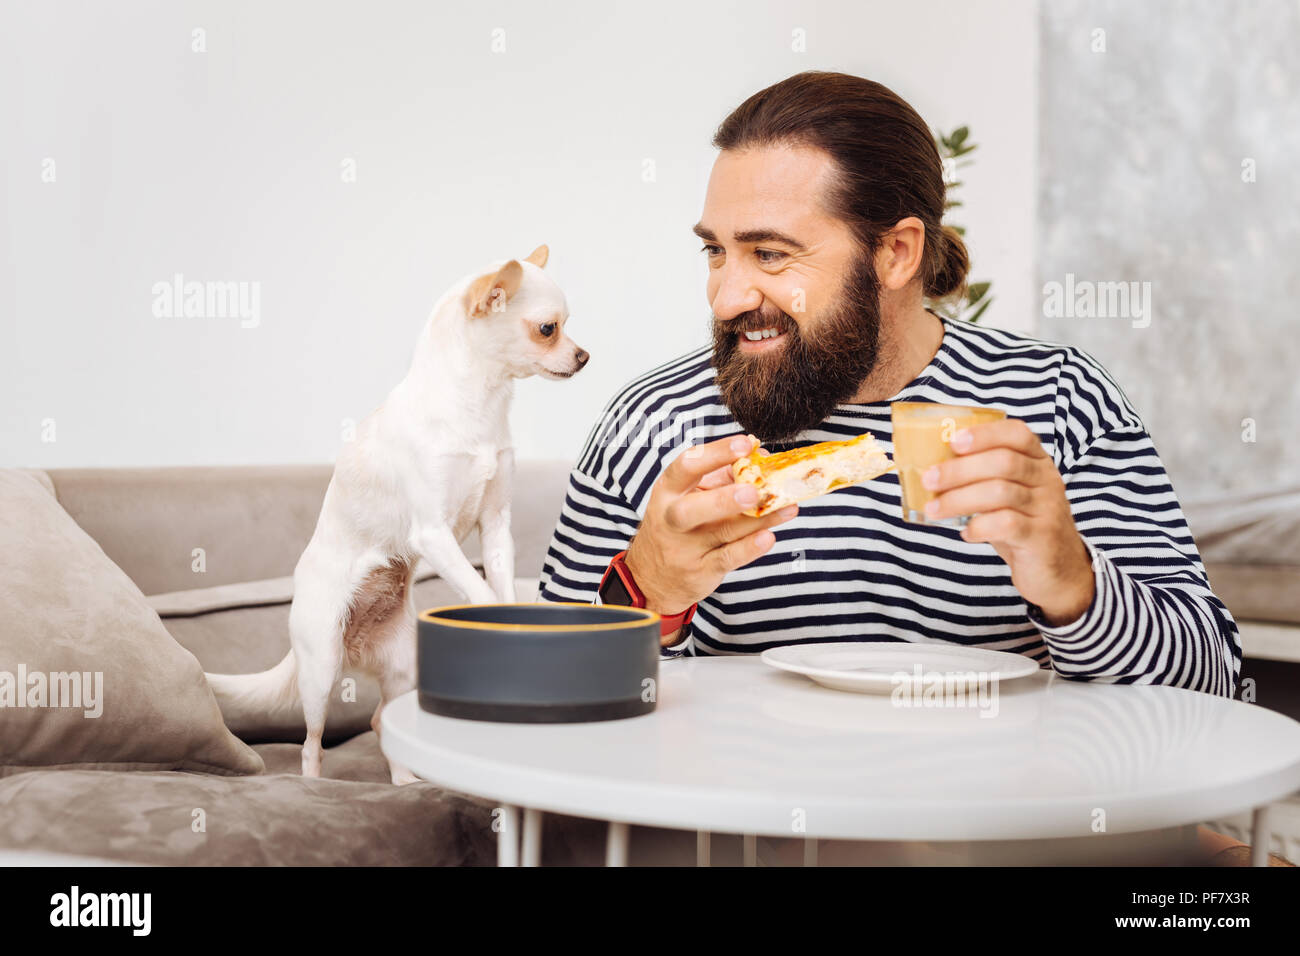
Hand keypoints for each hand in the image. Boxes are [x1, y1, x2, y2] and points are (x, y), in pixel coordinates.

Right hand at [625, 434, 797, 629]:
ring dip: (756, 520)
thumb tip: (760, 455)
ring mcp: (686, 548)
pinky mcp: (701, 571)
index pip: (687, 467)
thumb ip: (722, 475)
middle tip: (754, 490)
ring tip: (786, 507)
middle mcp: (672, 519)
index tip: (745, 444)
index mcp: (668, 490)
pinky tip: (768, 537)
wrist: (653, 577)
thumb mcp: (689, 495)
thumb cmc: (678, 525)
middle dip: (723, 499)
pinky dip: (749, 548)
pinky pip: (728, 559)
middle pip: (691, 509)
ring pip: (722, 533)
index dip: (716, 453)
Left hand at [921, 419, 1093, 625]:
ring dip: (959, 499)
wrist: (1060, 571)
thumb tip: (931, 471)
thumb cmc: (1022, 526)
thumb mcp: (1008, 497)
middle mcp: (1048, 480)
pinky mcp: (1042, 538)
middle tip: (928, 479)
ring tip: (934, 509)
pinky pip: (1006, 524)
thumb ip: (982, 480)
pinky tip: (965, 532)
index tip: (953, 441)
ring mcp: (1048, 509)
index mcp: (1038, 462)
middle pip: (1004, 462)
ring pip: (1001, 492)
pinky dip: (979, 526)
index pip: (1018, 434)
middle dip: (960, 469)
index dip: (985, 434)